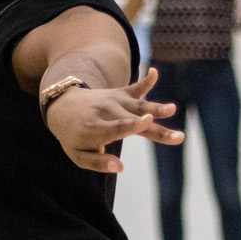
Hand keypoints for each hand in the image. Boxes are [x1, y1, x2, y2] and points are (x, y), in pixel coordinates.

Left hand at [43, 67, 182, 172]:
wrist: (62, 107)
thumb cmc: (73, 137)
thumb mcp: (78, 155)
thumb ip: (98, 162)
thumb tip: (120, 167)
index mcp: (95, 129)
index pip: (116, 128)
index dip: (131, 125)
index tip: (147, 122)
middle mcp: (106, 113)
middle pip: (134, 121)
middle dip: (155, 128)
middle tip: (179, 137)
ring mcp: (114, 101)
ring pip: (139, 106)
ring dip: (157, 107)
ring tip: (173, 109)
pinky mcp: (121, 94)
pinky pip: (135, 87)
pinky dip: (146, 80)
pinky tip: (154, 71)